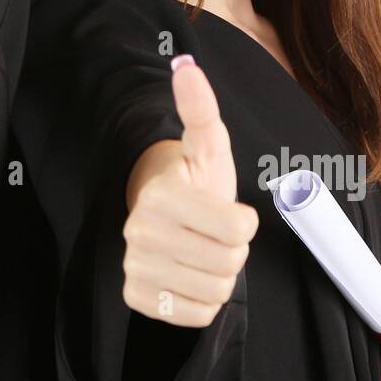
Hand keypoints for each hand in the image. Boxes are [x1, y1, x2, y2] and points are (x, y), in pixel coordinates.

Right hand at [121, 54, 258, 327]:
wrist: (159, 211)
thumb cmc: (193, 179)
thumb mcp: (207, 145)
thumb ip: (201, 109)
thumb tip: (185, 66)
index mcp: (161, 195)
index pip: (238, 229)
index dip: (244, 221)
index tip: (228, 209)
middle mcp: (140, 232)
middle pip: (229, 263)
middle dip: (233, 249)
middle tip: (214, 232)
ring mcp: (135, 267)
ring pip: (215, 291)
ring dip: (221, 275)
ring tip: (204, 251)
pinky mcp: (136, 297)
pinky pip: (196, 315)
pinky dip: (203, 300)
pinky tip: (190, 275)